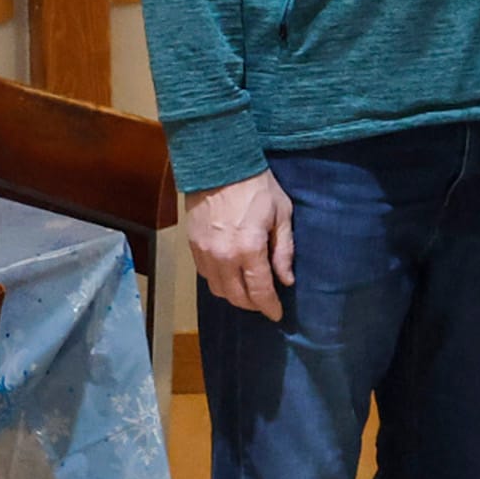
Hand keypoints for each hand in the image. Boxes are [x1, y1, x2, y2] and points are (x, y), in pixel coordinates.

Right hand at [185, 169, 295, 320]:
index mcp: (249, 249)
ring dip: (234, 295)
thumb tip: (286, 280)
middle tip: (265, 302)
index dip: (270, 307)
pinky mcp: (193, 246)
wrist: (219, 163)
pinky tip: (230, 274)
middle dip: (253, 304)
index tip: (277, 314)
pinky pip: (206, 275)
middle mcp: (224, 256)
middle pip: (237, 297)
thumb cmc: (256, 186)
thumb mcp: (281, 214)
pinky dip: (219, 281)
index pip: (259, 291)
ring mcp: (205, 252)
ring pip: (218, 290)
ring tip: (247, 290)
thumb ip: (284, 250)